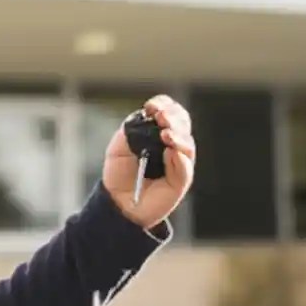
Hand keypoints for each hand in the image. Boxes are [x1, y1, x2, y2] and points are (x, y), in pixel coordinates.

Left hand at [102, 94, 195, 229]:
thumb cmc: (120, 172)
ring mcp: (179, 162)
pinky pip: (185, 168)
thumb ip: (132, 129)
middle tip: (160, 117)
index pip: (171, 111)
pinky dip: (178, 159)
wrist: (117, 200)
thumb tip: (150, 119)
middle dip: (173, 117)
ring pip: (187, 145)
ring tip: (165, 134)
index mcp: (159, 132)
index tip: (151, 106)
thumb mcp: (119, 145)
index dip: (164, 105)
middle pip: (183, 123)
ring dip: (178, 136)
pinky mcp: (180, 181)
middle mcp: (173, 144)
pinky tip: (170, 152)